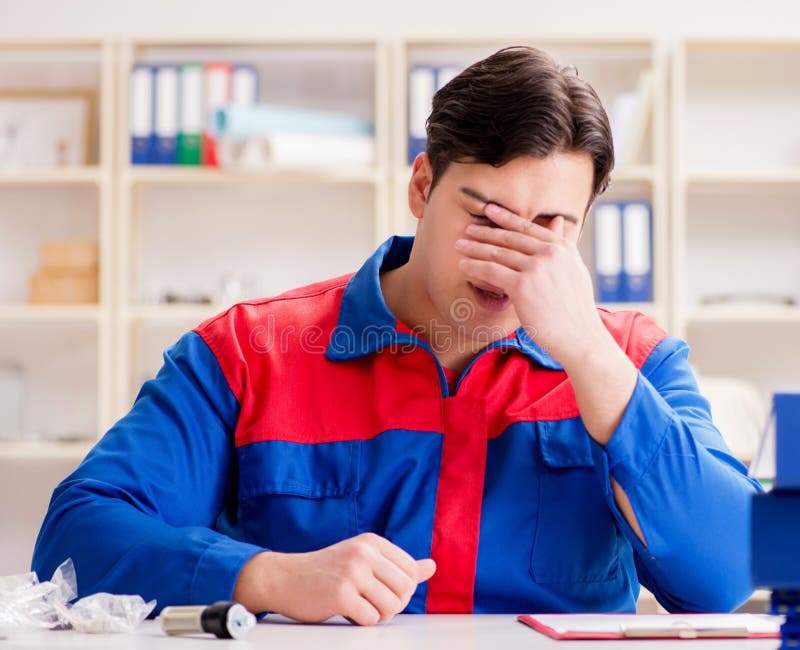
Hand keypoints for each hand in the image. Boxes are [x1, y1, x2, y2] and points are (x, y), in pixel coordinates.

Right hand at [233, 533, 435, 625]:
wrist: (284, 577)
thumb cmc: (326, 571)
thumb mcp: (363, 559)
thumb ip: (397, 565)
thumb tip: (431, 566)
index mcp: (372, 542)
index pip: (411, 571)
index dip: (401, 589)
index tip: (382, 591)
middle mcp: (364, 553)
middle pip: (405, 590)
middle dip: (392, 604)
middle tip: (371, 603)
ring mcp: (352, 572)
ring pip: (391, 607)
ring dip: (377, 615)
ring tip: (360, 607)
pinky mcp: (340, 594)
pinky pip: (370, 619)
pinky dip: (361, 622)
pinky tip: (347, 612)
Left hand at [455, 202, 605, 365]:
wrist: (579, 336)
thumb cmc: (574, 308)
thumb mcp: (573, 268)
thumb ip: (562, 245)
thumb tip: (557, 220)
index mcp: (563, 247)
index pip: (528, 227)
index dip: (506, 217)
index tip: (489, 210)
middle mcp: (550, 253)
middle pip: (509, 238)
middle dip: (485, 232)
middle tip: (467, 229)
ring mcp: (536, 269)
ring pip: (497, 253)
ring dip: (475, 248)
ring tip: (459, 246)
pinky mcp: (522, 286)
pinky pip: (491, 271)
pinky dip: (474, 267)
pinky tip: (463, 265)